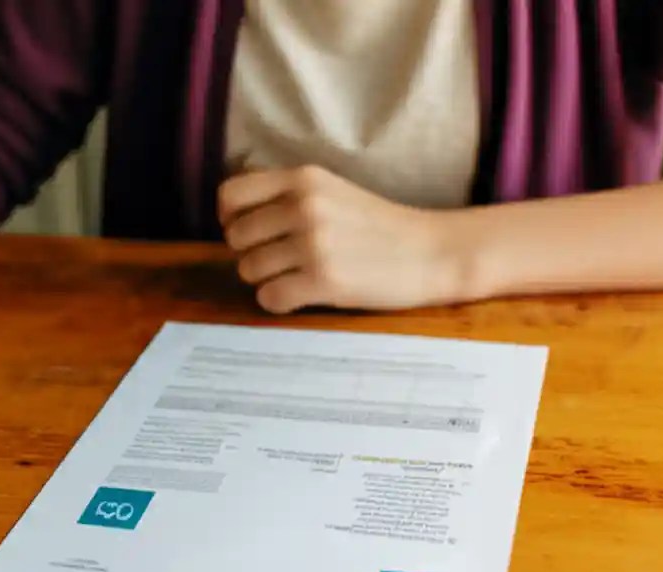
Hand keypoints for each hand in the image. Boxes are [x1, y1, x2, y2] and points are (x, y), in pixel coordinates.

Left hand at [218, 165, 480, 313]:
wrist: (431, 252)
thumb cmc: (378, 226)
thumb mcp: (331, 191)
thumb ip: (286, 196)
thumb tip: (231, 220)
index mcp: (303, 179)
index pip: (230, 196)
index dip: (231, 219)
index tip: (250, 233)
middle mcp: (304, 206)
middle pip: (236, 238)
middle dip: (251, 254)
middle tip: (282, 260)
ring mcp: (313, 244)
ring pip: (249, 270)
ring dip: (267, 279)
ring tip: (298, 276)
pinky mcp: (323, 281)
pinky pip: (268, 298)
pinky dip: (279, 302)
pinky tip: (303, 295)